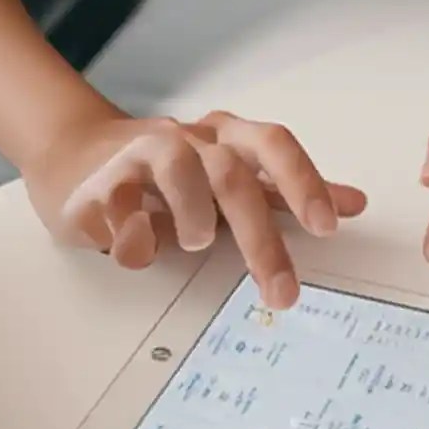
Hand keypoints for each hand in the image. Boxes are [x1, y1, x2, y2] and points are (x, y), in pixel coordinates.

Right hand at [28, 112, 366, 308]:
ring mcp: (138, 158)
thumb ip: (281, 193)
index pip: (273, 147)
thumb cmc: (161, 174)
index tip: (330, 226)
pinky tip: (140, 249)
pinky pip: (118, 206)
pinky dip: (133, 234)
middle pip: (232, 175)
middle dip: (261, 237)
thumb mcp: (227, 178)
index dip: (304, 183)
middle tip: (281, 290)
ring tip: (196, 243)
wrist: (75, 157)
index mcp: (224, 137)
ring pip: (178, 169)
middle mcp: (186, 140)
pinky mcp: (96, 186)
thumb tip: (353, 205)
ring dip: (194, 213)